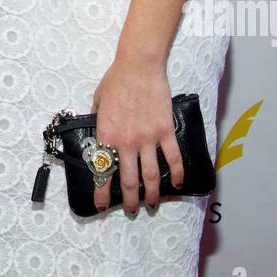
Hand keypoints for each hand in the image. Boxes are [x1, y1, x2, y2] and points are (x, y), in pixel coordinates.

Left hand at [90, 57, 183, 212]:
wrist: (138, 65)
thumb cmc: (116, 80)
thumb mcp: (98, 102)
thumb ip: (99, 122)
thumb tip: (101, 135)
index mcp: (106, 136)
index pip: (102, 172)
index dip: (101, 193)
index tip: (101, 205)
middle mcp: (126, 142)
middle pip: (129, 181)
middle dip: (129, 200)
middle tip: (131, 210)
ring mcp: (148, 138)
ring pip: (152, 175)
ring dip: (153, 194)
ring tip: (152, 204)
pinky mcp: (165, 131)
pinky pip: (173, 158)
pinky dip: (177, 173)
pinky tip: (177, 183)